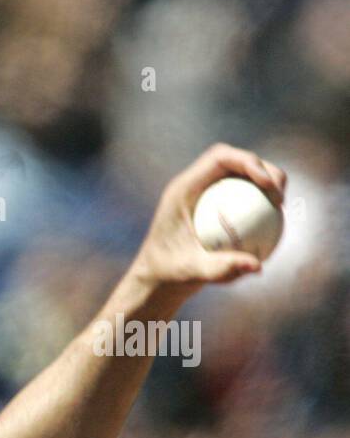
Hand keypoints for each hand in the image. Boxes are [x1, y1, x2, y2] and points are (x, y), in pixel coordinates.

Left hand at [130, 143, 286, 294]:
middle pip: (236, 162)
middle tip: (281, 197)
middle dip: (265, 170)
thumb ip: (221, 268)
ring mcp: (206, 195)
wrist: (156, 279)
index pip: (219, 158)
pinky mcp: (215, 207)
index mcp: (183, 189)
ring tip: (282, 208)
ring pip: (242, 177)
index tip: (269, 184)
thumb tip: (258, 266)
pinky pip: (242, 198)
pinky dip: (260, 206)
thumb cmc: (167, 275)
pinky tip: (278, 224)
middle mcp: (195, 185)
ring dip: (267, 185)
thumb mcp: (191, 273)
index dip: (249, 161)